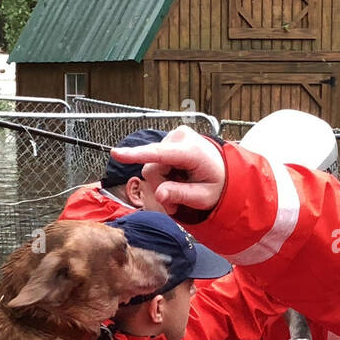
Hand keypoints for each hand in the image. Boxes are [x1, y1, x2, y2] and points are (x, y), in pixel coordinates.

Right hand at [109, 125, 225, 212]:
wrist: (223, 169)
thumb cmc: (216, 184)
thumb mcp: (204, 197)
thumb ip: (181, 196)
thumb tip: (160, 194)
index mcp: (191, 151)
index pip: (160, 154)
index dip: (136, 155)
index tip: (116, 153)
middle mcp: (180, 137)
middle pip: (152, 168)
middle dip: (160, 188)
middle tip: (175, 204)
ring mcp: (174, 136)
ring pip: (151, 166)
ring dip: (162, 182)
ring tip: (179, 189)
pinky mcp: (169, 139)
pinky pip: (155, 161)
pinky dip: (164, 174)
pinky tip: (177, 177)